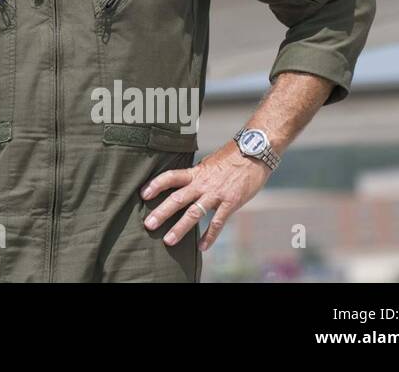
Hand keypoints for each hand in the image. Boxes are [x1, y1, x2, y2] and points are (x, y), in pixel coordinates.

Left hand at [139, 141, 272, 250]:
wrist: (255, 152)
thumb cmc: (232, 158)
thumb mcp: (209, 163)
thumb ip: (197, 175)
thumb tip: (184, 182)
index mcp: (196, 172)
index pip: (171, 177)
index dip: (156, 185)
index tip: (143, 194)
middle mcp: (202, 183)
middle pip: (177, 198)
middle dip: (162, 212)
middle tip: (148, 225)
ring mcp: (216, 194)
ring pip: (194, 213)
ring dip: (180, 228)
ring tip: (168, 241)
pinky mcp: (231, 202)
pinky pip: (218, 222)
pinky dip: (210, 236)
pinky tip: (203, 247)